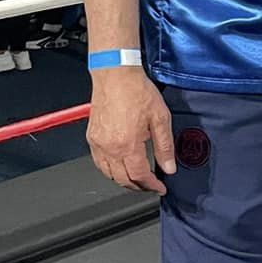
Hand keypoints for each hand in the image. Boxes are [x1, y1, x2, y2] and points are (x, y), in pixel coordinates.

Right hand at [86, 66, 175, 194]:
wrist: (116, 75)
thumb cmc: (137, 91)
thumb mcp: (160, 118)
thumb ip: (165, 146)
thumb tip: (169, 167)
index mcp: (128, 144)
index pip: (139, 176)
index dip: (151, 185)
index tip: (159, 187)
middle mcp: (110, 147)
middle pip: (122, 179)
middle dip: (138, 186)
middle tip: (150, 185)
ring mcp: (98, 143)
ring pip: (108, 174)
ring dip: (123, 180)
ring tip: (136, 179)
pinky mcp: (91, 137)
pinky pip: (98, 162)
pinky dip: (109, 170)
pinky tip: (119, 166)